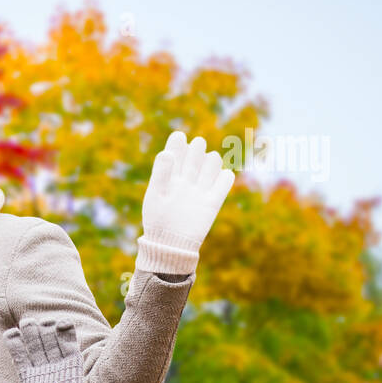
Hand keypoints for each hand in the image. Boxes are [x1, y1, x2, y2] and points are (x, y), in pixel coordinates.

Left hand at [0, 319, 85, 382]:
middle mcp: (41, 368)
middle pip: (34, 344)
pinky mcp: (73, 367)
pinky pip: (70, 347)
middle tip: (28, 323)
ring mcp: (57, 366)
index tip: (10, 333)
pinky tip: (62, 323)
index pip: (18, 354)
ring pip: (51, 342)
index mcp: (27, 376)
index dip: (14, 342)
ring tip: (45, 321)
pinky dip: (68, 334)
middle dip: (31, 331)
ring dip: (47, 329)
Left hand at [136, 131, 235, 274]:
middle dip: (197, 148)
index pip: (175, 151)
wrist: (170, 246)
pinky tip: (221, 177)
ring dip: (211, 159)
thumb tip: (167, 152)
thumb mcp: (156, 196)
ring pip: (212, 162)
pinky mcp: (212, 202)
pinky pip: (225, 181)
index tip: (179, 136)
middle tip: (197, 147)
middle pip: (196, 154)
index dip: (178, 142)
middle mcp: (185, 179)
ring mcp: (199, 189)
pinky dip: (225, 176)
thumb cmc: (158, 220)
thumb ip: (161, 173)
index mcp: (168, 176)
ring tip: (208, 161)